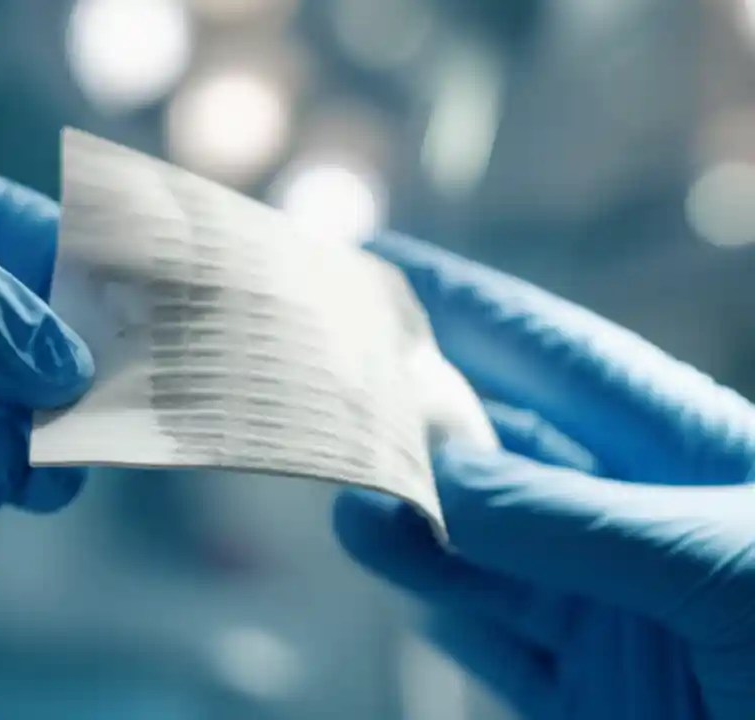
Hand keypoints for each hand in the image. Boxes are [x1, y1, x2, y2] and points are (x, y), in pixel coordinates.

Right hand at [332, 234, 754, 719]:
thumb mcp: (722, 565)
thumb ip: (570, 517)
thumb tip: (434, 467)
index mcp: (692, 451)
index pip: (555, 354)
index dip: (466, 304)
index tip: (375, 259)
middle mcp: (643, 520)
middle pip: (501, 448)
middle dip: (414, 411)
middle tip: (321, 379)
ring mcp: (616, 610)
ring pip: (483, 550)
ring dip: (414, 522)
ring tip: (349, 495)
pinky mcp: (595, 694)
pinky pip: (500, 643)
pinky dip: (446, 615)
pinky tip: (400, 577)